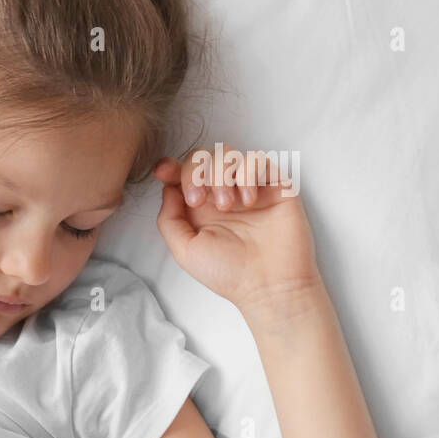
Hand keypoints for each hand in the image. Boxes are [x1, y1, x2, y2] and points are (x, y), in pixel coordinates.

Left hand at [154, 145, 321, 313]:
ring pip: (226, 153)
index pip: (180, 173)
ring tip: (228, 206)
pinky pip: (257, 159)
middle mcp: (221, 193)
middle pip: (201, 157)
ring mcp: (248, 187)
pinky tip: (249, 201)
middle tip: (199, 201)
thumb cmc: (228, 273)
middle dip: (195, 173)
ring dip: (221, 174)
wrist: (269, 284)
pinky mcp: (274, 185)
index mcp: (198, 207)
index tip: (164, 172)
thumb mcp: (185, 250)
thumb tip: (168, 188)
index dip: (171, 166)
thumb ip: (170, 219)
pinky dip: (247, 174)